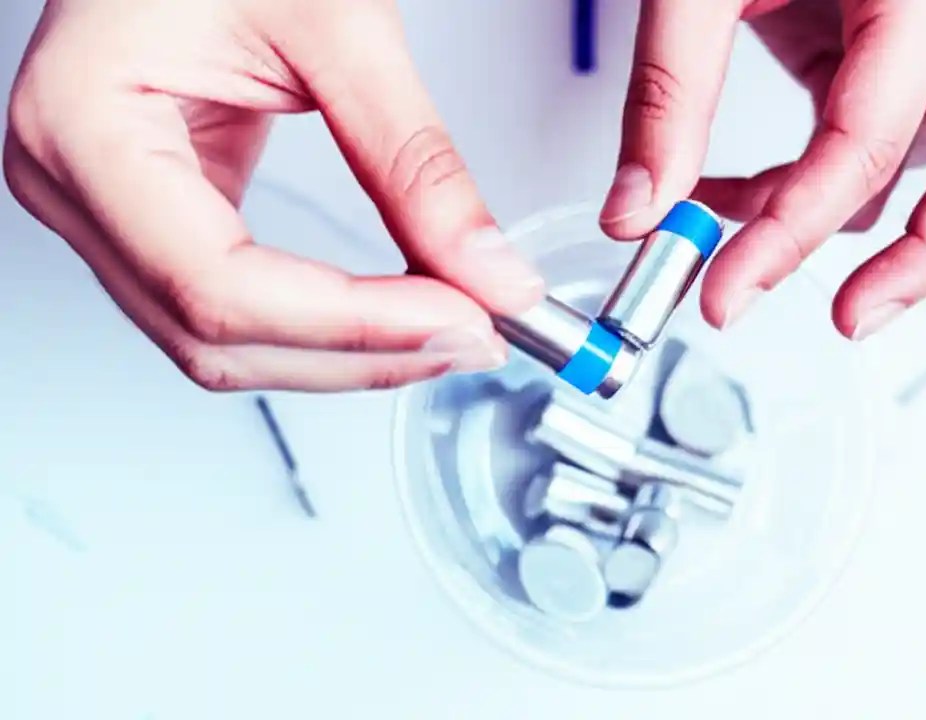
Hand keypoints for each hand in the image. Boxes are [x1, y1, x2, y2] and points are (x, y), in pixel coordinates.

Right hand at [3, 0, 544, 390]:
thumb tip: (489, 271)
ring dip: (348, 355)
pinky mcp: (153, 215)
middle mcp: (72, 182)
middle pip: (217, 334)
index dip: (351, 324)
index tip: (459, 317)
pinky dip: (324, 323)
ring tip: (451, 327)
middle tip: (476, 334)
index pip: (217, 283)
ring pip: (224, 342)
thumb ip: (414, 159)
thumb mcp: (337, 24)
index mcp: (84, 124)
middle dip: (361, 353)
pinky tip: (397, 309)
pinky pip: (235, 305)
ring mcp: (104, 208)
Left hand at [601, 0, 925, 338]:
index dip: (794, 234)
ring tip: (754, 257)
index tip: (726, 292)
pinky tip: (734, 199)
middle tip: (849, 318)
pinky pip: (869, 142)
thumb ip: (668, 95)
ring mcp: (911, 38)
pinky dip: (807, 187)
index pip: (869, 141)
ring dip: (855, 223)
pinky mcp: (871, 52)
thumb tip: (638, 213)